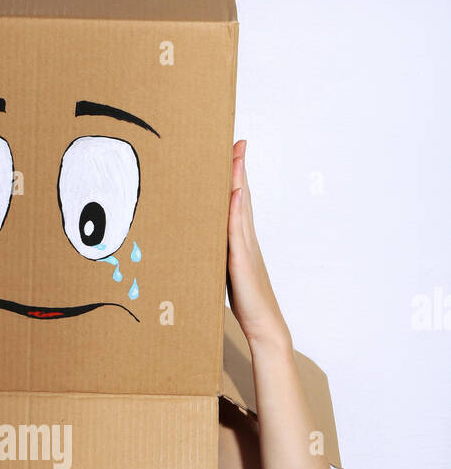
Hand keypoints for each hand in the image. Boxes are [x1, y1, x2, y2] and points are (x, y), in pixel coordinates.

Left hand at [226, 140, 290, 348]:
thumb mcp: (226, 272)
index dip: (235, 177)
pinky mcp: (243, 261)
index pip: (237, 202)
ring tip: (235, 155)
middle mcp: (247, 239)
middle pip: (242, 196)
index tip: (233, 152)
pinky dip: (237, 209)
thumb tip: (203, 243)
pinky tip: (235, 192)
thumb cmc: (246, 303)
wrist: (265, 327)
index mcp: (241, 242)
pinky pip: (238, 231)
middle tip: (237, 141)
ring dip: (238, 180)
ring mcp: (247, 248)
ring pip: (241, 207)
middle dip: (239, 168)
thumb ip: (218, 254)